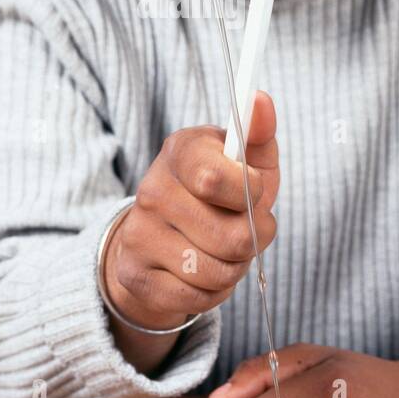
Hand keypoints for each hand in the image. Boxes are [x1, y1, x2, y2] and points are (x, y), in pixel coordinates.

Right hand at [104, 91, 279, 330]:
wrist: (159, 237)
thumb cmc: (217, 195)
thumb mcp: (244, 162)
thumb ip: (258, 133)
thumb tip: (262, 99)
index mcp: (180, 152)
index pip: (215, 179)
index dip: (250, 194)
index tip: (254, 192)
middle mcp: (152, 191)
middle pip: (230, 237)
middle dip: (254, 240)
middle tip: (248, 230)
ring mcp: (139, 235)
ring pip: (216, 273)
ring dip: (236, 269)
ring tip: (226, 252)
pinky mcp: (136, 276)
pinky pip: (198, 298)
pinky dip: (215, 292)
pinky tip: (205, 273)